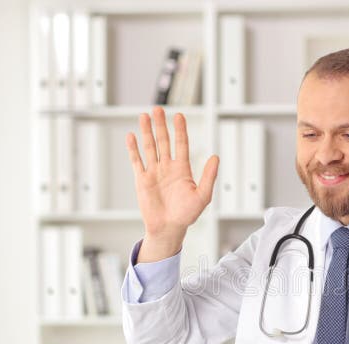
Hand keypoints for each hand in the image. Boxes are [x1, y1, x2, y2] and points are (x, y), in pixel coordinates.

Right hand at [126, 106, 219, 261]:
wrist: (168, 228)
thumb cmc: (187, 215)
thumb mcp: (203, 195)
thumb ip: (209, 176)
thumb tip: (216, 157)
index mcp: (182, 169)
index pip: (181, 144)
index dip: (180, 130)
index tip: (179, 115)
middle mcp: (167, 167)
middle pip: (164, 141)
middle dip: (161, 125)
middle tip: (158, 109)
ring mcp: (154, 172)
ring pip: (150, 147)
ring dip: (147, 132)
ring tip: (144, 116)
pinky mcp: (142, 180)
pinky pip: (137, 161)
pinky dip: (134, 149)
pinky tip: (132, 136)